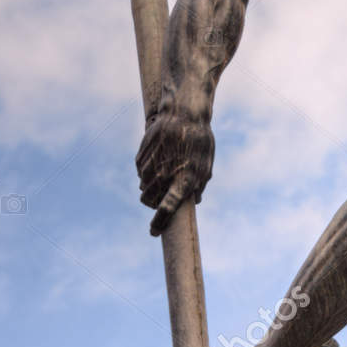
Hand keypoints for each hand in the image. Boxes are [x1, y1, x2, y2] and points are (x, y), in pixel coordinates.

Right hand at [136, 94, 215, 236]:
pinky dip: (146, 174)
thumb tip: (194, 202)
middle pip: (149, 201)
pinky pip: (140, 173)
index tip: (153, 233)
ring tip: (163, 177)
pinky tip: (158, 162)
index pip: (167, 208)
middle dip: (153, 205)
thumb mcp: (206, 165)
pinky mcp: (141, 156)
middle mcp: (165, 175)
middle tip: (161, 200)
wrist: (184, 114)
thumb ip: (199, 185)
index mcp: (184, 180)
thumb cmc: (200, 142)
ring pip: (143, 188)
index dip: (159, 223)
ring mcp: (151, 165)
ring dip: (149, 189)